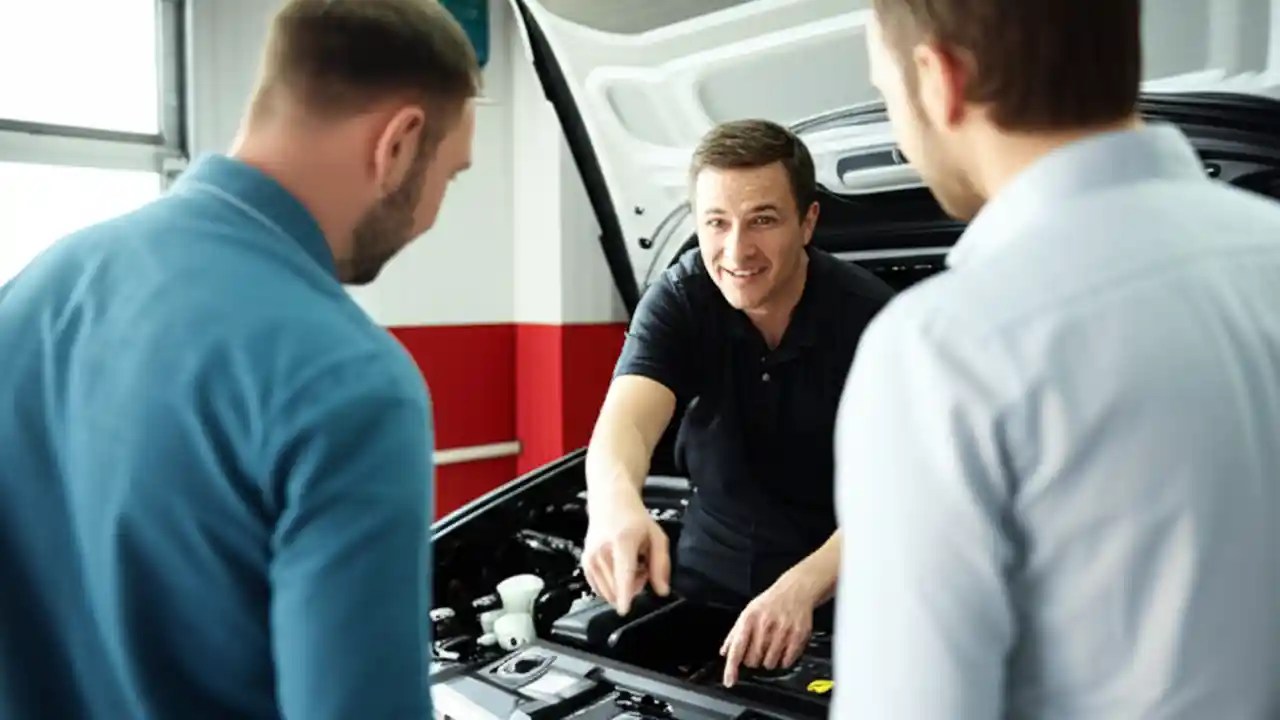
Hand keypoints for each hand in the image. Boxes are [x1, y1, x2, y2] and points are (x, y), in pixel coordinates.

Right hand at [581, 495, 669, 615]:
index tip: (624, 610)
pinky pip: (599, 589)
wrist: (609, 503)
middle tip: (642, 568)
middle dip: (634, 587)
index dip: (625, 593)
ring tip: (630, 567)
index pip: (623, 572)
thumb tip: (662, 591)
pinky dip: (611, 586)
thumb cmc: (635, 519)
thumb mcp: (657, 537)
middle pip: (618, 588)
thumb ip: (661, 565)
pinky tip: (618, 571)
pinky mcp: (584, 563)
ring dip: (622, 588)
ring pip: (608, 592)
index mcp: (622, 542)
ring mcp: (590, 558)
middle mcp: (602, 551)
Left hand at [719, 579, 814, 686]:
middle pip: (753, 661)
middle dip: (753, 659)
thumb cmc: (770, 603)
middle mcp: (765, 626)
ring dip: (769, 659)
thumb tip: (725, 651)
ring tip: (773, 644)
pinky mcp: (798, 636)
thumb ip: (735, 633)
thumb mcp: (748, 612)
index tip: (729, 681)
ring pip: (769, 663)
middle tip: (759, 647)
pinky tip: (784, 646)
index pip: (737, 649)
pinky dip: (784, 659)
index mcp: (749, 619)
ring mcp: (782, 632)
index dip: (731, 668)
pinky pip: (786, 661)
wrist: (796, 591)